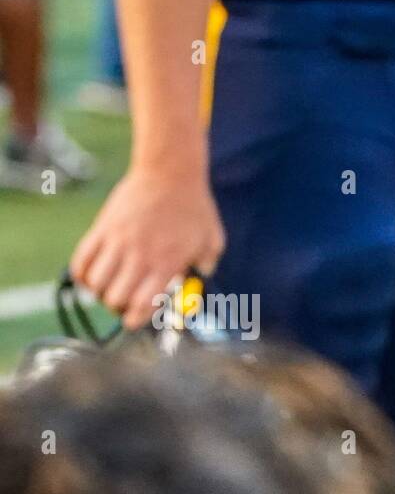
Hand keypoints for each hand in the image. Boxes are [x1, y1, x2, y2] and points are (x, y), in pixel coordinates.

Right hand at [70, 163, 224, 328]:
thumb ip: (207, 265)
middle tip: (124, 302)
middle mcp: (139, 257)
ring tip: (108, 289)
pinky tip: (91, 277)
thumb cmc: (195, 208)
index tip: (135, 320)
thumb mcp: (212, 241)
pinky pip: (82, 260)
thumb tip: (199, 280)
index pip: (143, 304)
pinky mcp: (102, 228)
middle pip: (116, 298)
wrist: (170, 172)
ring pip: (96, 282)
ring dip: (100, 293)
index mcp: (166, 264)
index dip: (136, 319)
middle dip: (118, 307)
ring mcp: (118, 242)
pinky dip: (82, 275)